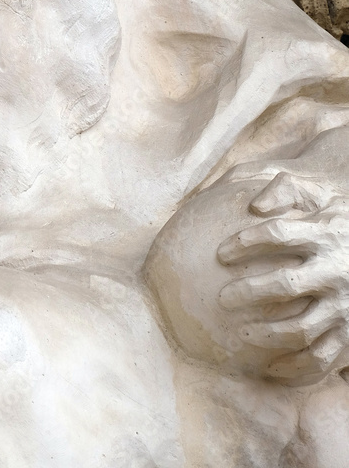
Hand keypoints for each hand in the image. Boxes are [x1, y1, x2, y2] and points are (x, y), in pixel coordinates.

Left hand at [217, 172, 348, 385]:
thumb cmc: (336, 220)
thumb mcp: (318, 195)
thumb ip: (286, 190)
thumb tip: (255, 205)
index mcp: (324, 234)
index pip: (279, 235)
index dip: (247, 242)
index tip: (221, 253)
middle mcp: (335, 269)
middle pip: (287, 284)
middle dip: (251, 291)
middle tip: (223, 298)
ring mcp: (344, 304)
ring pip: (302, 326)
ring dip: (269, 333)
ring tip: (243, 333)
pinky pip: (322, 356)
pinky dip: (297, 366)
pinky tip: (271, 367)